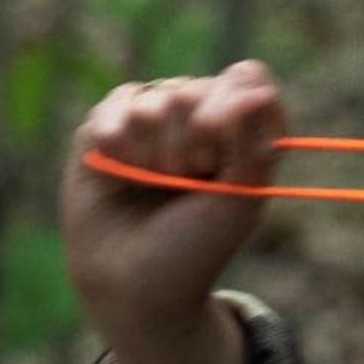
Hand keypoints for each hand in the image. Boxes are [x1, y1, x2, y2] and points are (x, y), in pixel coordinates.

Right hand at [63, 61, 286, 342]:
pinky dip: (119, 143)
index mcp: (244, 128)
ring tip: (154, 184)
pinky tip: (120, 172)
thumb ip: (254, 141)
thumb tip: (257, 89)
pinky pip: (115, 107)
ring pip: (156, 99)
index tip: (221, 159)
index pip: (246, 79)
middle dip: (191, 144)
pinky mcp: (106, 127)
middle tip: (185, 182)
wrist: (134, 284)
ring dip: (155, 152)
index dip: (231, 113)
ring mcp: (152, 118)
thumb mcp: (241, 198)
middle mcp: (199, 115)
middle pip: (195, 90)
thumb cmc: (197, 245)